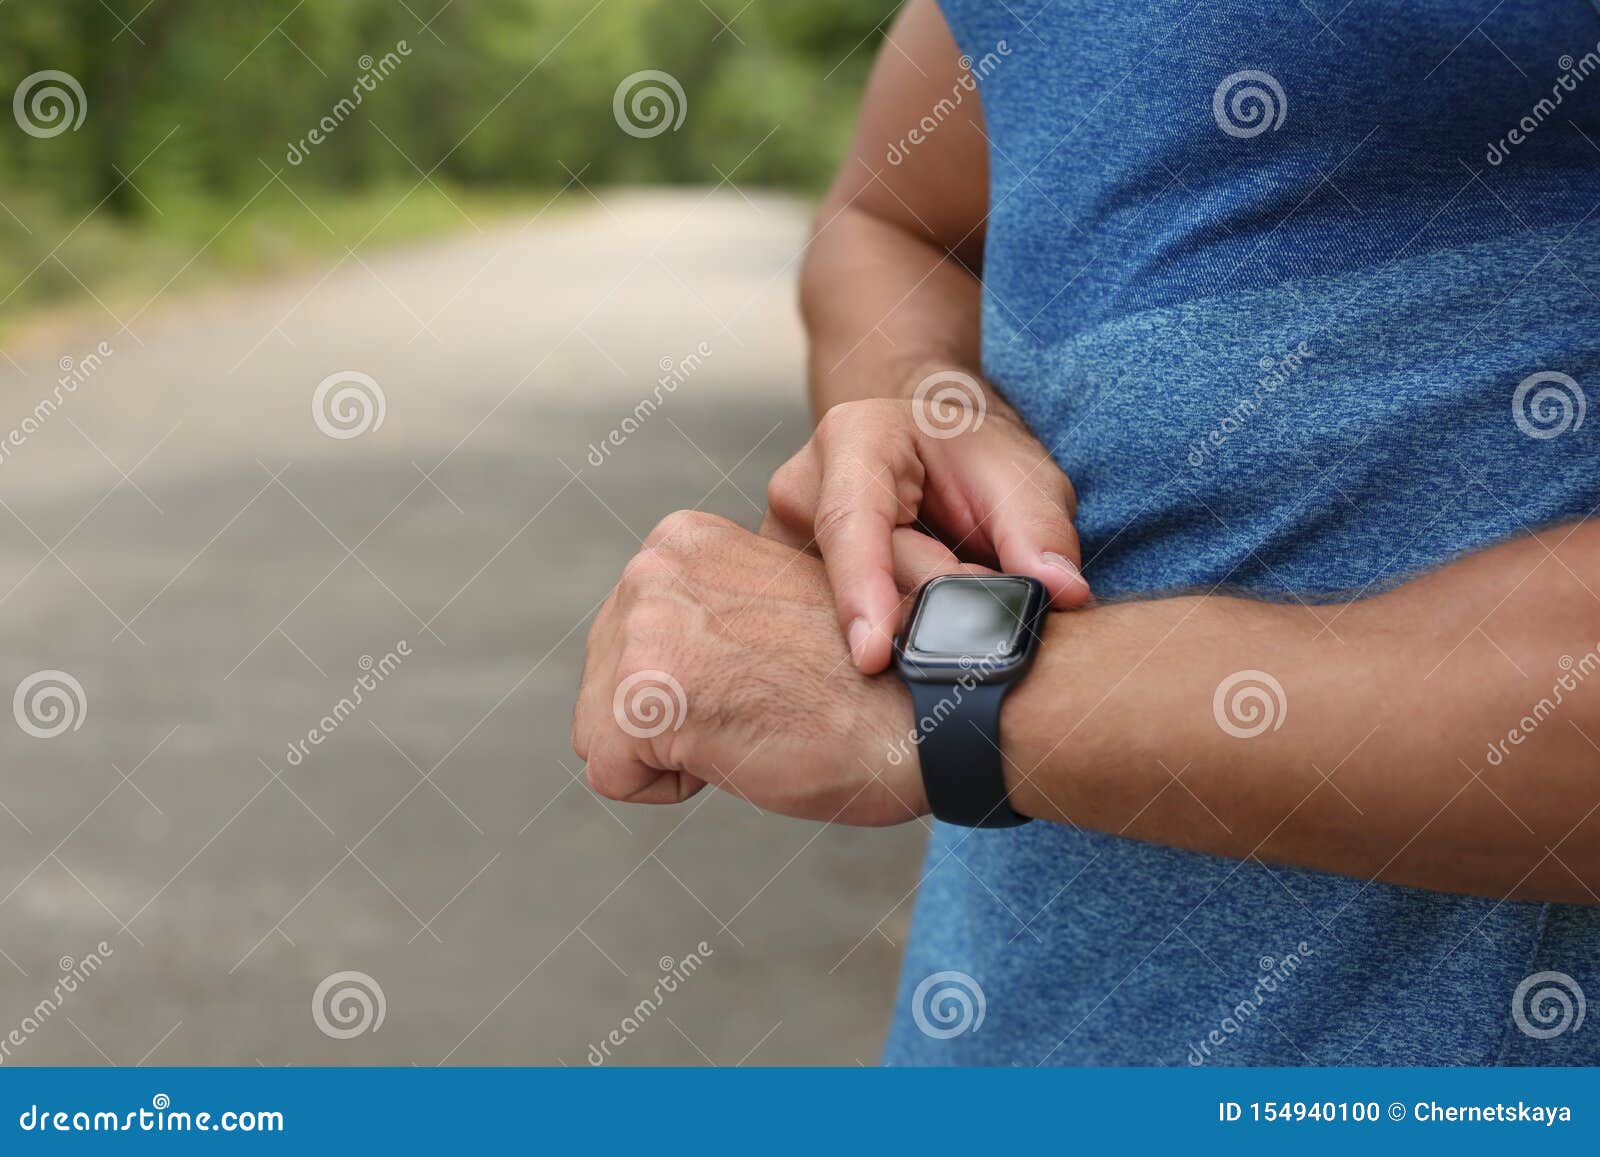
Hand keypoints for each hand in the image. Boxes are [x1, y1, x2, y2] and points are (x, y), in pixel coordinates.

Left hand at [572, 511, 994, 825]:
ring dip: (673, 753)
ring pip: (601, 732)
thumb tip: (665, 652)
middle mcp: (651, 566)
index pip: (630, 643)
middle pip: (605, 685)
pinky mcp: (643, 691)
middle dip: (672, 719)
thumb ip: (709, 613)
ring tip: (757, 726)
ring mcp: (645, 624)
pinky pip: (612, 775)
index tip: (767, 681)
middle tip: (766, 710)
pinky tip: (742, 751)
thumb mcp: (770, 610)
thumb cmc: (873, 675)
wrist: (934, 704)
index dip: (695, 686)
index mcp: (681, 539)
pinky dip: (672, 788)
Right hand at [761, 382, 1088, 674]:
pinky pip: (829, 629)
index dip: (862, 591)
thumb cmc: (973, 459)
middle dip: (924, 609)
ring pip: (837, 614)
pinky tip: (916, 612)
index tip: (872, 656)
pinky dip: (885, 634)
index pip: (850, 524)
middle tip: (985, 585)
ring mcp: (783, 543)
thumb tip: (1064, 592)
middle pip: (855, 580)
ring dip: (906, 622)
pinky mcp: (787, 587)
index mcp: (852, 439)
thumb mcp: (1022, 477)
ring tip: (954, 579)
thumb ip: (1041, 532)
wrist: (932, 453)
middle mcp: (799, 488)